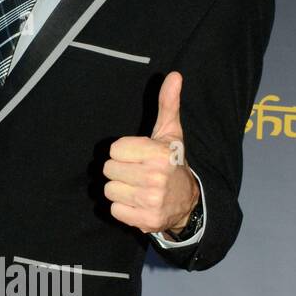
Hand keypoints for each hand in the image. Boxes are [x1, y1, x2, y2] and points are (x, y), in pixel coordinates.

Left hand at [102, 71, 199, 234]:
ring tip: (137, 188)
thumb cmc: (172, 162)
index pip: (115, 149)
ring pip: (110, 190)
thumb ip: (168, 104)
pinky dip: (123, 208)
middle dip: (120, 171)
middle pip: (109, 170)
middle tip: (137, 173)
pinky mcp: (146, 220)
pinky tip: (138, 203)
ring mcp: (152, 201)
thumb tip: (174, 76)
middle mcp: (156, 177)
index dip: (124, 152)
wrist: (187, 201)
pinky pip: (115, 210)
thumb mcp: (170, 133)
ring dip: (120, 190)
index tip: (138, 156)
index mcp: (160, 153)